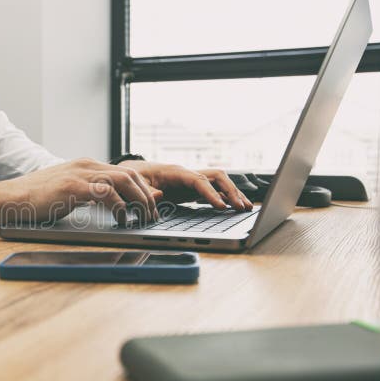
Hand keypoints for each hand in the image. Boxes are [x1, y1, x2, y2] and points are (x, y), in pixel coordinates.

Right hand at [2, 158, 160, 224]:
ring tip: (144, 217)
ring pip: (123, 181)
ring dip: (139, 200)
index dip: (143, 188)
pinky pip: (106, 193)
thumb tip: (118, 204)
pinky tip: (122, 219)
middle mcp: (87, 165)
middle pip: (130, 174)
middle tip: (153, 214)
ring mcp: (80, 175)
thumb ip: (92, 194)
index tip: (152, 205)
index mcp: (87, 165)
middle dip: (147, 195)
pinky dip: (119, 206)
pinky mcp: (74, 187)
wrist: (10, 198)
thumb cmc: (37, 199)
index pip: (126, 171)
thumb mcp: (70, 192)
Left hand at [118, 161, 252, 210]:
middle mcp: (188, 174)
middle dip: (231, 191)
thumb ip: (147, 192)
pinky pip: (214, 191)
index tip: (222, 206)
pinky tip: (235, 207)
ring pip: (219, 183)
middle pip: (217, 177)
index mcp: (176, 172)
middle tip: (241, 207)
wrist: (133, 172)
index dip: (211, 194)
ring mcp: (192, 181)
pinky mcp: (192, 189)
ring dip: (233, 193)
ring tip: (246, 208)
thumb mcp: (137, 185)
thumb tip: (158, 196)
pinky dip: (226, 198)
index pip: (199, 181)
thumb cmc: (136, 177)